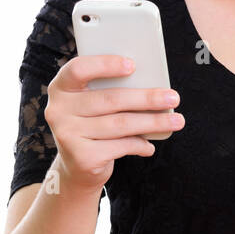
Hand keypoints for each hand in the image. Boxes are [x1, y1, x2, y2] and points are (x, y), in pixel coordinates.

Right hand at [44, 55, 184, 193]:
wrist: (77, 168)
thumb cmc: (92, 125)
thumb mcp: (93, 104)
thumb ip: (109, 90)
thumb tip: (153, 84)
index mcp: (60, 88)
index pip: (78, 69)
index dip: (105, 65)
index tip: (133, 65)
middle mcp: (58, 110)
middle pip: (110, 100)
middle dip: (147, 98)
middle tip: (174, 98)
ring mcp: (67, 134)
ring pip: (120, 124)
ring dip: (153, 123)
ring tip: (176, 121)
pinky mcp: (81, 157)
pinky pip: (121, 146)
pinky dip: (140, 145)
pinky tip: (150, 146)